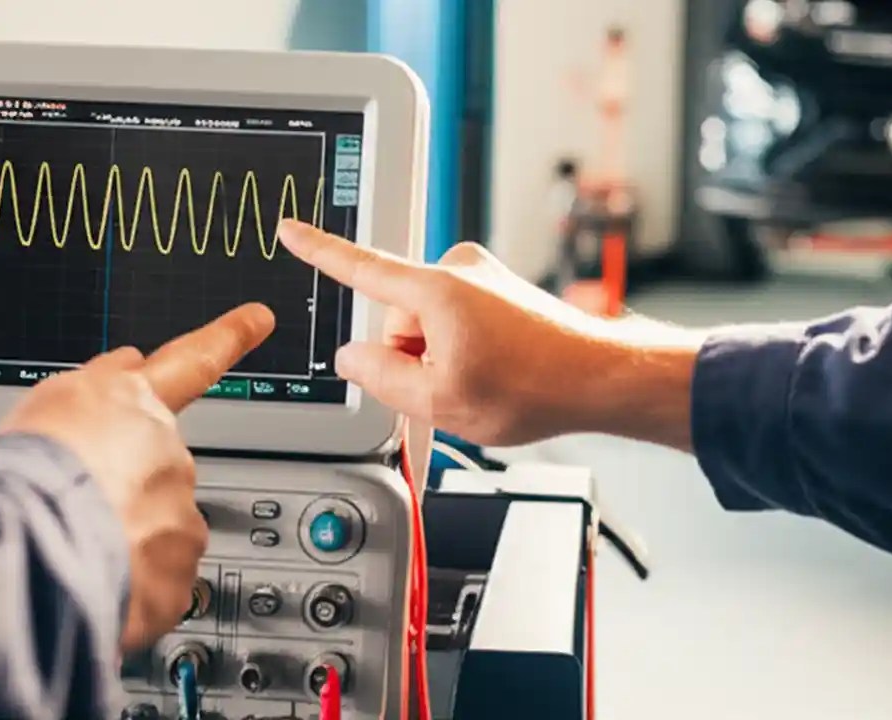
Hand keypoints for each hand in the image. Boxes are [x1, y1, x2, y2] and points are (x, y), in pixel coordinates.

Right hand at [0, 304, 274, 649]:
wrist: (34, 546)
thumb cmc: (31, 472)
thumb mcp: (51, 401)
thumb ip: (100, 383)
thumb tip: (131, 365)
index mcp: (133, 405)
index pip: (191, 362)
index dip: (228, 338)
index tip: (259, 320)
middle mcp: (169, 455)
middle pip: (157, 472)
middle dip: (124, 493)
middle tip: (77, 509)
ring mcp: (180, 515)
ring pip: (156, 532)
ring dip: (123, 543)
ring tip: (73, 550)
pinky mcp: (180, 574)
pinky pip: (155, 584)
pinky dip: (127, 589)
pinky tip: (92, 583)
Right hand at [278, 220, 681, 445]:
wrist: (601, 377)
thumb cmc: (534, 387)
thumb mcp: (438, 401)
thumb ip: (380, 378)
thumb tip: (355, 358)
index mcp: (435, 291)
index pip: (361, 268)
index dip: (320, 251)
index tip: (291, 228)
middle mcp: (457, 271)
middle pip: (397, 321)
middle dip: (413, 357)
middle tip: (455, 388)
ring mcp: (481, 278)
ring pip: (428, 326)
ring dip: (442, 357)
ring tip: (486, 382)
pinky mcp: (498, 290)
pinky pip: (456, 322)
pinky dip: (465, 350)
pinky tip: (496, 373)